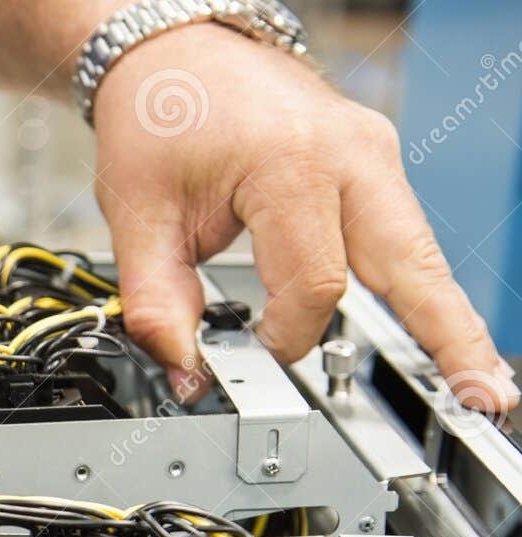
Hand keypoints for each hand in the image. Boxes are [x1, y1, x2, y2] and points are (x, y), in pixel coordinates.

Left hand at [92, 25, 515, 409]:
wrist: (175, 53)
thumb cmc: (161, 116)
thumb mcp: (137, 217)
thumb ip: (157, 303)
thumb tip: (183, 372)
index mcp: (293, 162)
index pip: (316, 284)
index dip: (285, 335)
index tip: (250, 353)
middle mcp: (352, 154)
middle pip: (413, 265)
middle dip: (447, 338)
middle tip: (484, 399)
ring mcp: (372, 156)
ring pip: (420, 253)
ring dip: (444, 319)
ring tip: (479, 383)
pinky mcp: (371, 166)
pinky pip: (402, 237)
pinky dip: (419, 286)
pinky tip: (442, 332)